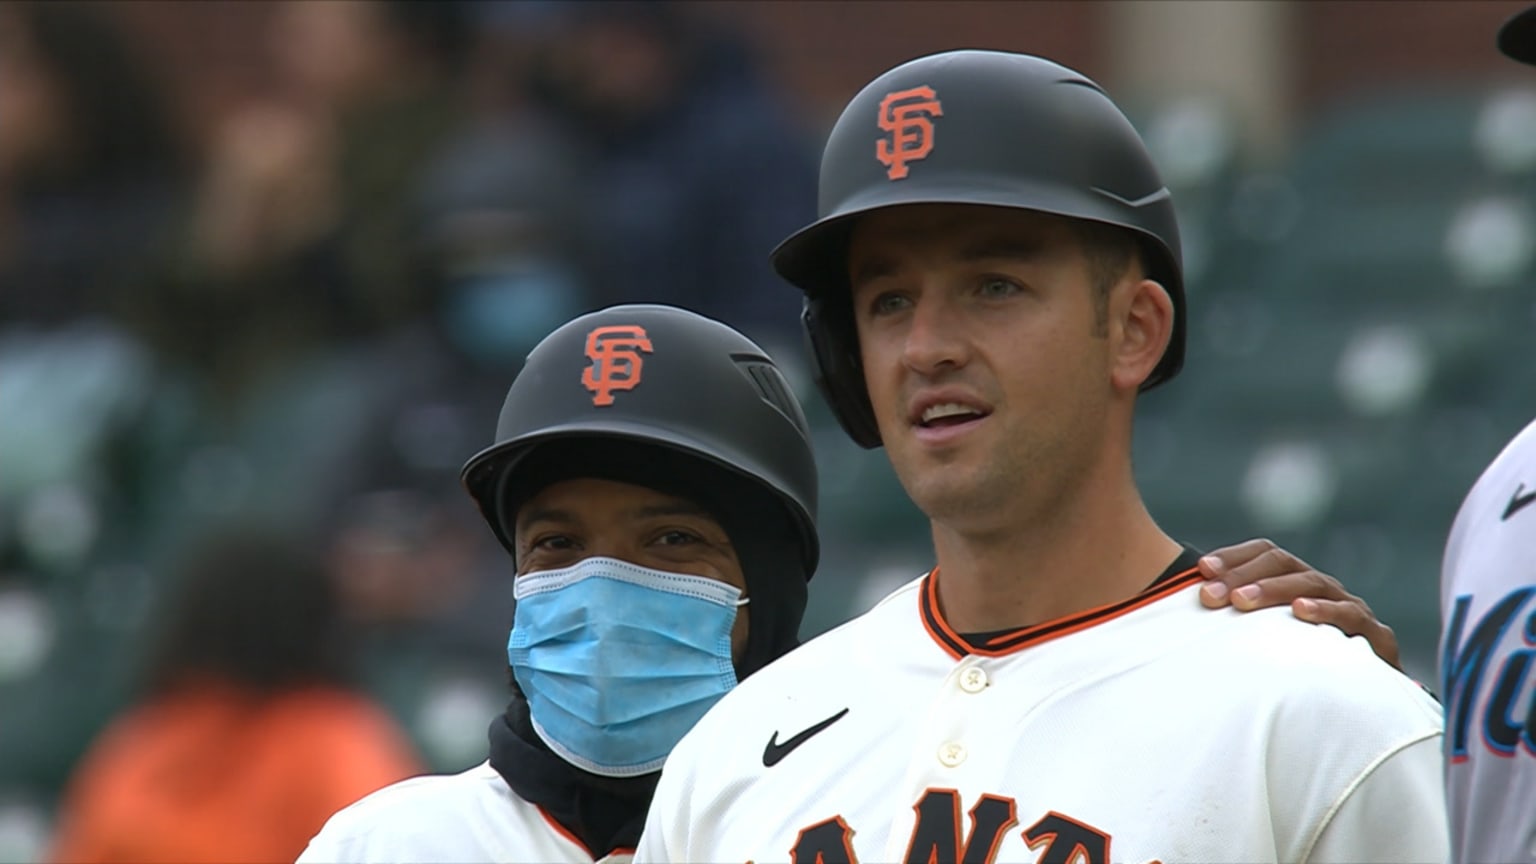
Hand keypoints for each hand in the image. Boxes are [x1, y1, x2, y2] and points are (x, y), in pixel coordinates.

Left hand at [1197, 538, 1400, 670]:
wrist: (1364, 709)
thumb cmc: (1300, 672)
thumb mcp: (1263, 643)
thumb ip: (1231, 626)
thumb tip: (1181, 606)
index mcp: (1296, 583)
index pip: (1265, 553)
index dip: (1233, 556)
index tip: (1200, 569)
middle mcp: (1324, 589)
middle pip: (1283, 564)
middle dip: (1243, 575)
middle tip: (1209, 595)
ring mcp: (1351, 609)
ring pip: (1312, 584)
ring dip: (1274, 590)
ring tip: (1241, 600)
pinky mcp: (1376, 638)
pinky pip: (1351, 617)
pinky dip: (1325, 611)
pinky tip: (1299, 612)